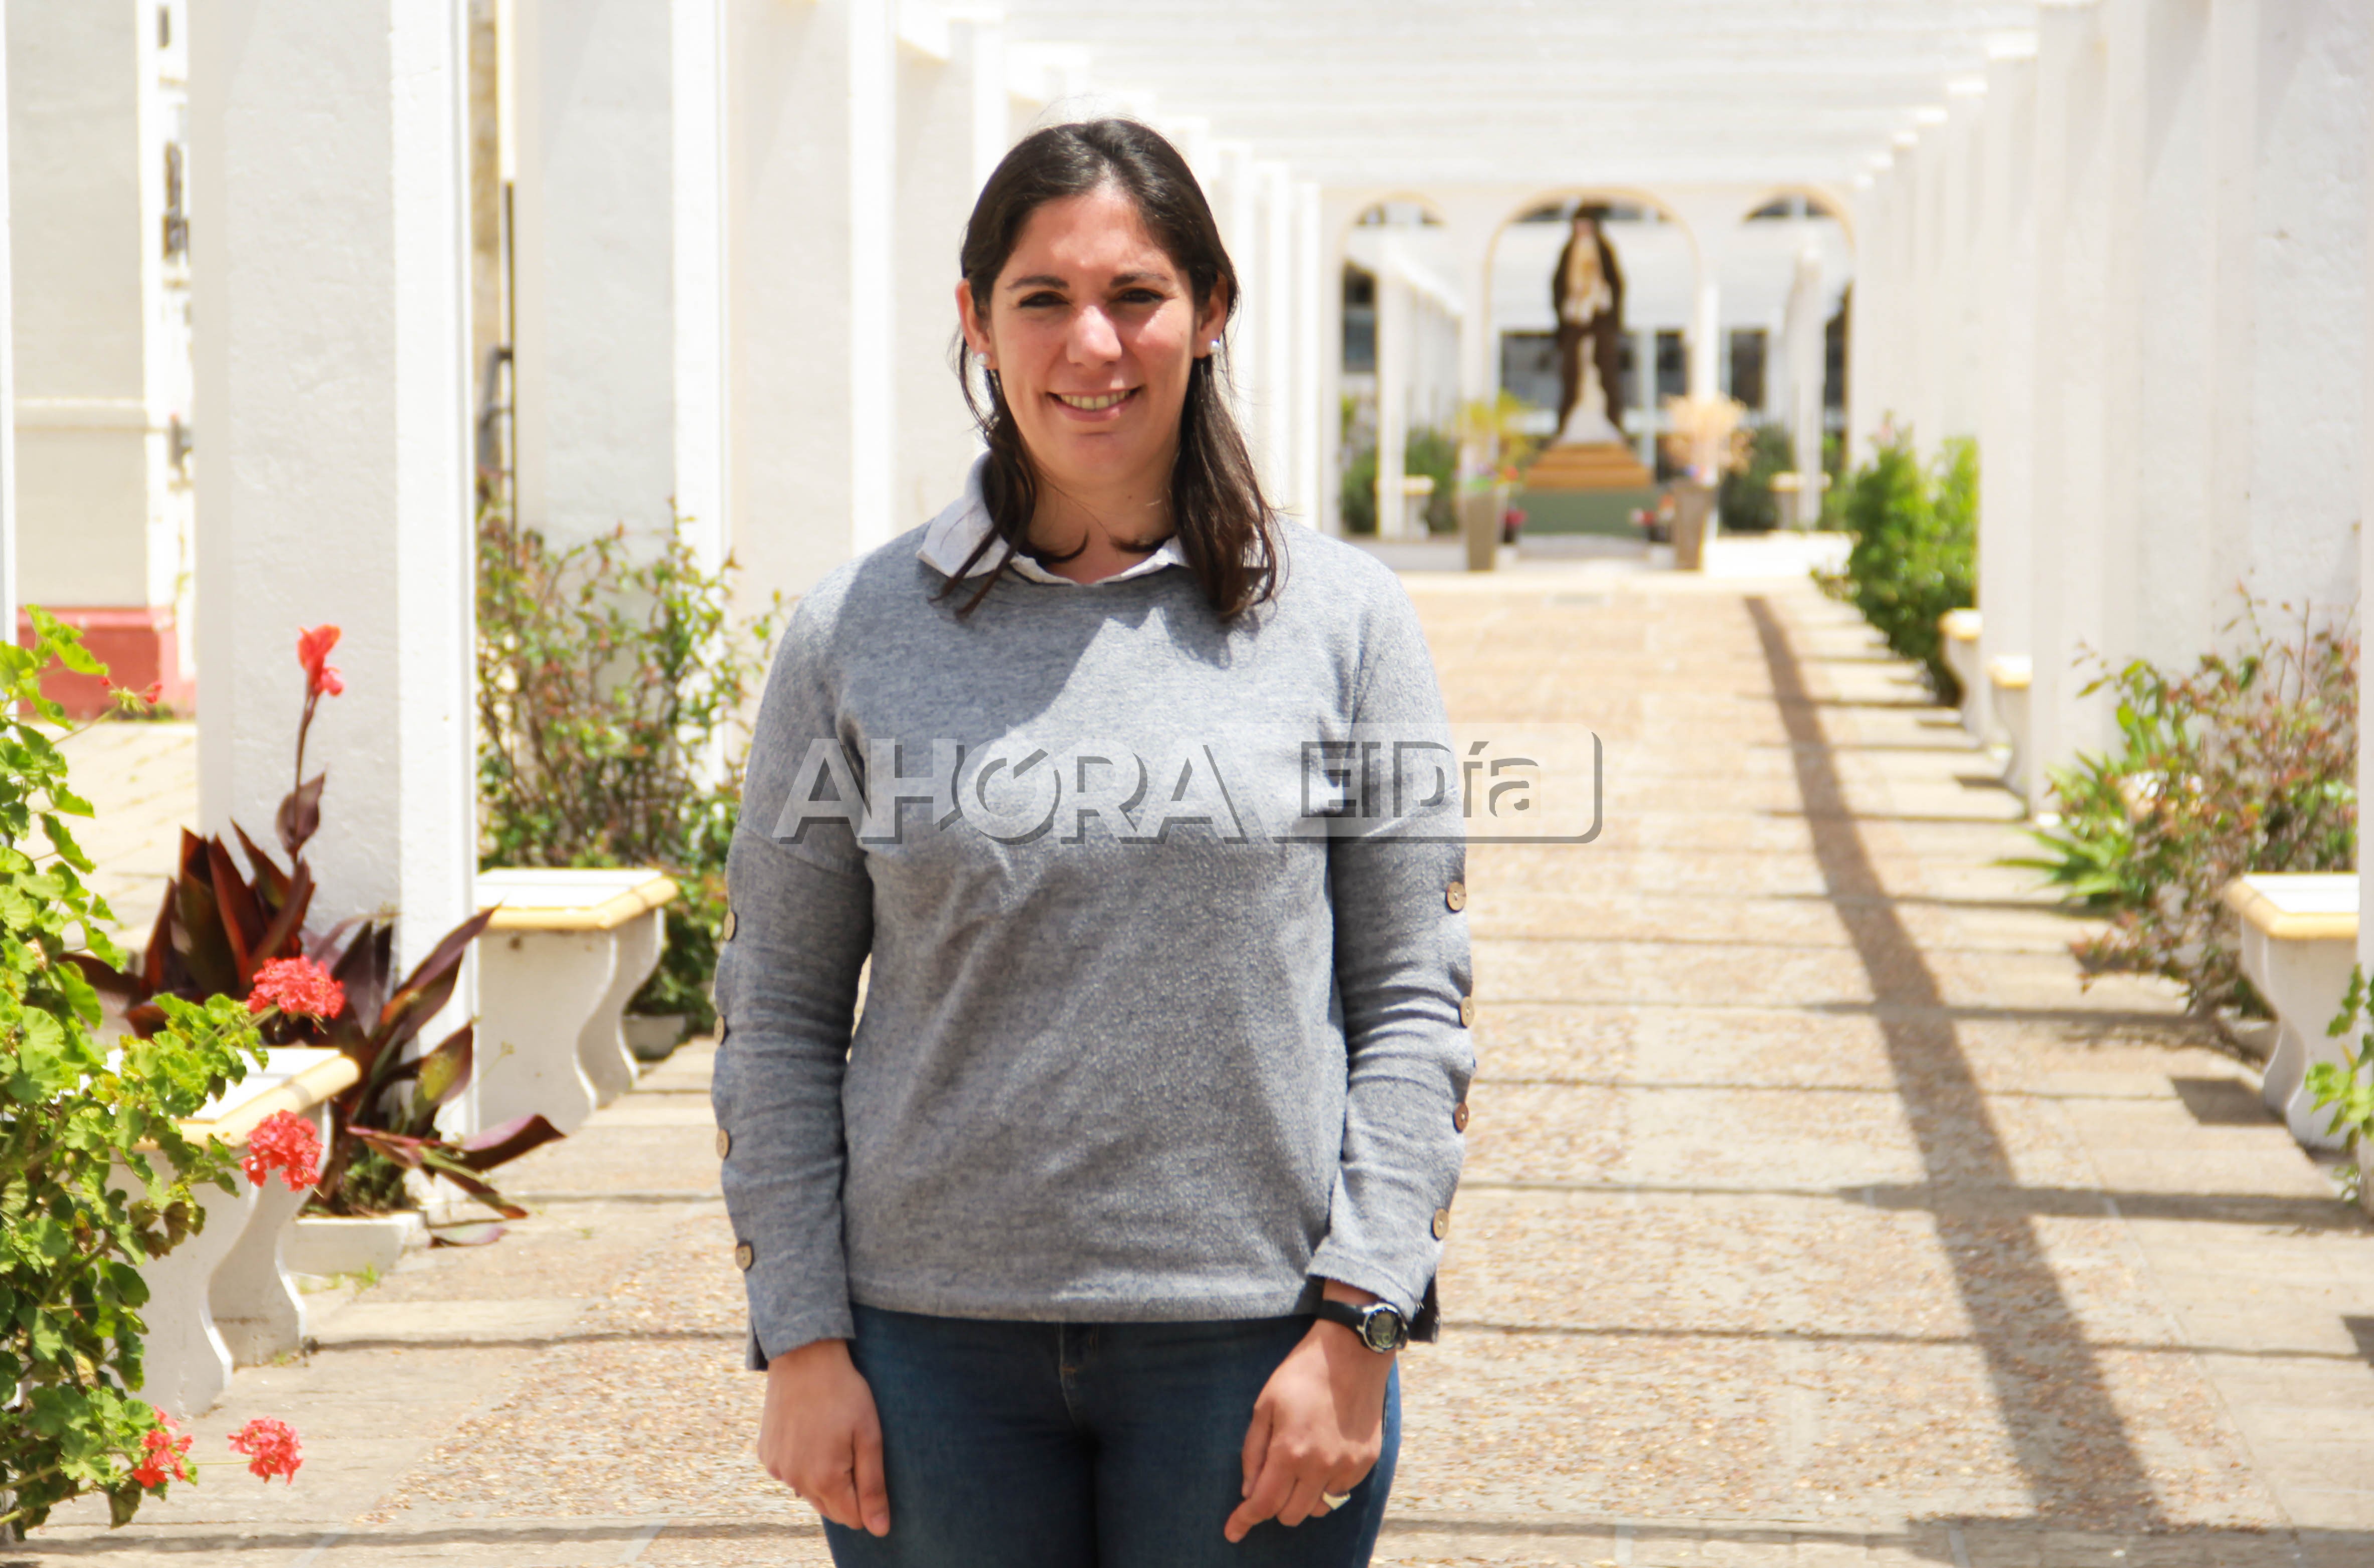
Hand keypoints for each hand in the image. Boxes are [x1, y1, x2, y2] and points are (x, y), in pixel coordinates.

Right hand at [757, 1338, 890, 1536]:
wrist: (803, 1357)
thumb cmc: (844, 1393)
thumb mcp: (868, 1436)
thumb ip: (872, 1487)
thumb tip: (880, 1530)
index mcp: (824, 1479)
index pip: (852, 1517)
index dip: (867, 1499)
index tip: (869, 1464)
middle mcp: (795, 1481)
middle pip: (830, 1508)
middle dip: (847, 1489)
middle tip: (853, 1447)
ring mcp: (777, 1469)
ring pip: (810, 1491)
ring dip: (824, 1476)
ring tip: (831, 1436)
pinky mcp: (765, 1455)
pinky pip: (791, 1473)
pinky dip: (803, 1463)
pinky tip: (811, 1433)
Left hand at [1224, 1285, 1393, 1542]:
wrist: (1351, 1352)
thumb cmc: (1301, 1374)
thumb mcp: (1264, 1406)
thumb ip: (1253, 1452)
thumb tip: (1249, 1490)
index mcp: (1290, 1451)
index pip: (1264, 1504)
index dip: (1245, 1520)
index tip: (1232, 1531)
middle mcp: (1321, 1466)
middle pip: (1291, 1514)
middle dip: (1274, 1505)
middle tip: (1271, 1480)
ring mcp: (1347, 1466)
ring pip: (1318, 1508)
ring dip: (1302, 1497)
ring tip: (1299, 1466)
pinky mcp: (1367, 1461)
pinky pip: (1341, 1491)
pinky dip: (1327, 1485)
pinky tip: (1323, 1456)